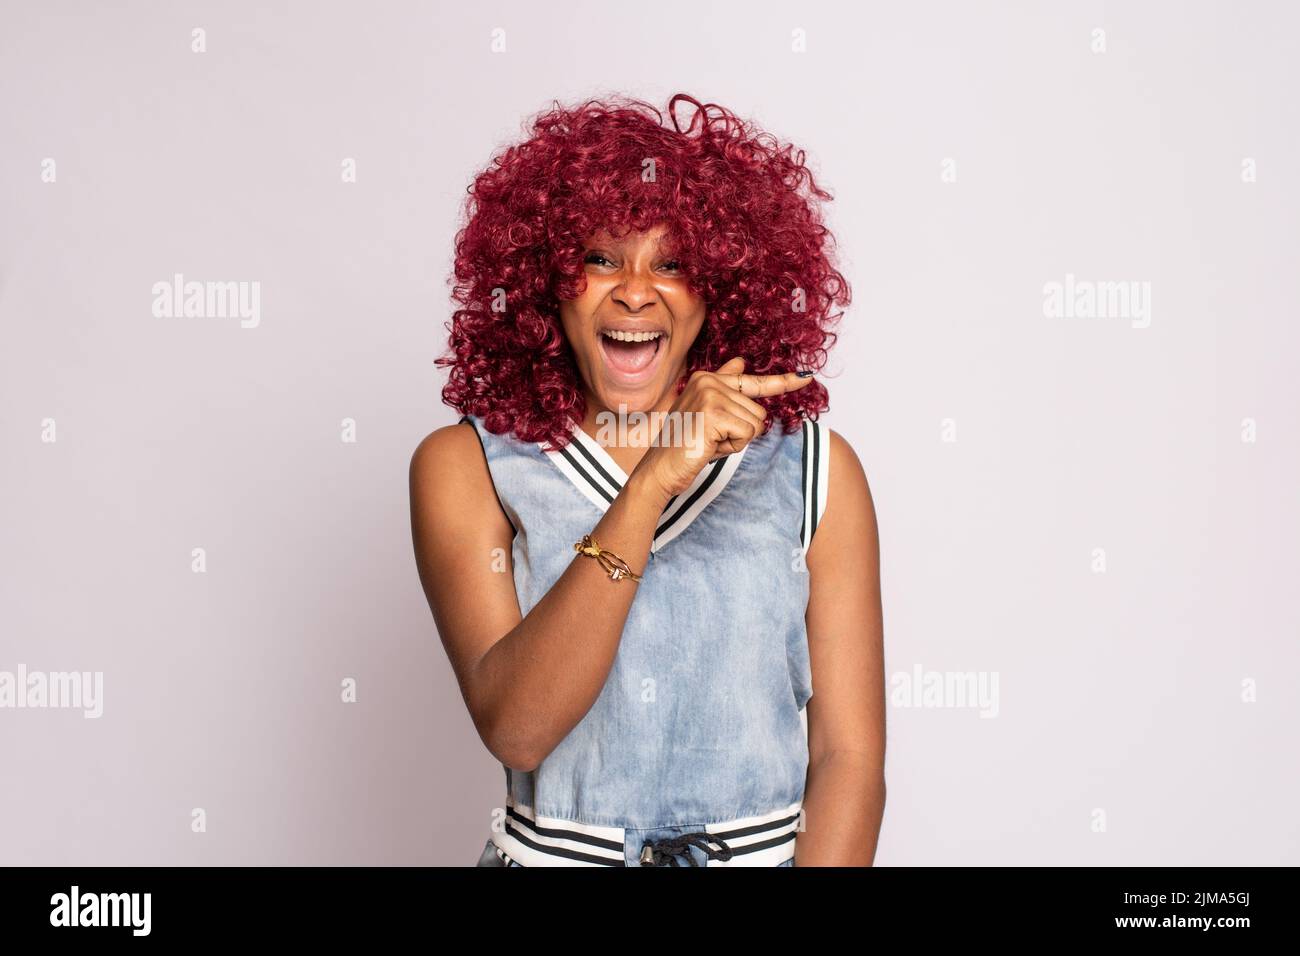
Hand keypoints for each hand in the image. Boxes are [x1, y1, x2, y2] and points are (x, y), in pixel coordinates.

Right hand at [630, 357, 813, 500]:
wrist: (659, 469)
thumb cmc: (684, 446)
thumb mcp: (708, 415)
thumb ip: (725, 390)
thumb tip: (741, 361)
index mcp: (707, 379)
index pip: (752, 382)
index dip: (782, 383)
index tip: (807, 378)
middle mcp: (708, 380)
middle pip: (758, 410)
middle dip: (740, 432)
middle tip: (711, 440)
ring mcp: (711, 394)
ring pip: (756, 422)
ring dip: (737, 441)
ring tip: (708, 443)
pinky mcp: (715, 413)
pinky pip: (748, 433)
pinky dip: (733, 447)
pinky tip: (709, 447)